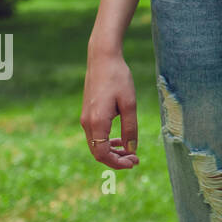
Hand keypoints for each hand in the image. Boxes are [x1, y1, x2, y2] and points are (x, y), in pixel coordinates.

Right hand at [81, 49, 140, 169]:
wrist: (102, 59)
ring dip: (112, 151)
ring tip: (130, 152)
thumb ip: (130, 128)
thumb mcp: (129, 104)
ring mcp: (85, 118)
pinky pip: (96, 135)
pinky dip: (107, 141)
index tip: (134, 163)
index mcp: (96, 123)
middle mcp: (87, 123)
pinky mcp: (88, 113)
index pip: (103, 154)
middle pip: (98, 152)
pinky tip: (121, 139)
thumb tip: (132, 150)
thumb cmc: (118, 78)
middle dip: (116, 159)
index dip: (118, 163)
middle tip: (135, 160)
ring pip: (96, 145)